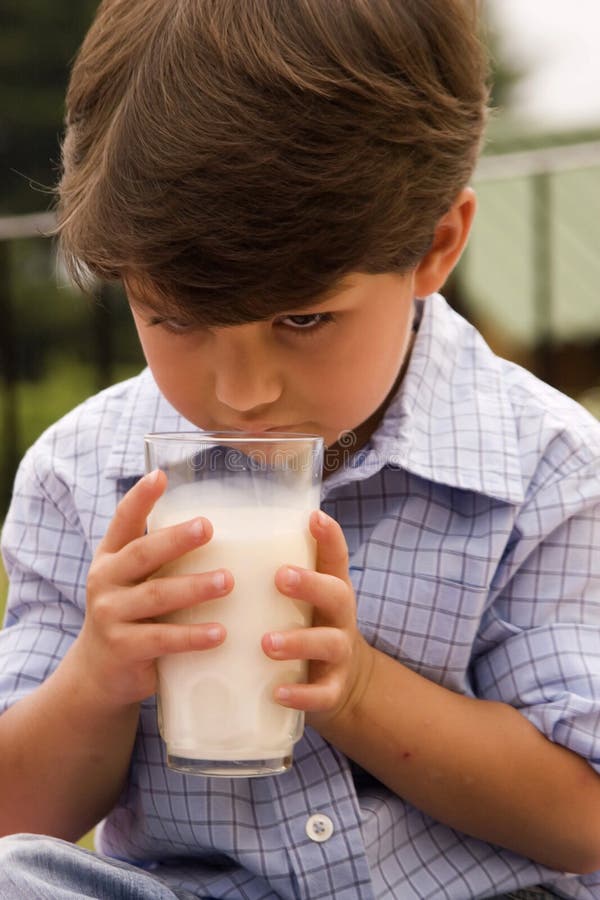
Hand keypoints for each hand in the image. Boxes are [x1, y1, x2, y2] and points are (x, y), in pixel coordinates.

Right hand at [76, 470, 231, 710]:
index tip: (160, 476)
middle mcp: (106, 581)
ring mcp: (111, 615)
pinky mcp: (124, 649)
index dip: (139, 497)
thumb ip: (163, 557)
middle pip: (142, 554)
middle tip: (208, 527)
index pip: (123, 521)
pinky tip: (220, 633)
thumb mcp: (135, 580)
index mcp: (112, 557)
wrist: (100, 674)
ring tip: (227, 581)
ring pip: (155, 596)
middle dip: (175, 539)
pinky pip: (162, 640)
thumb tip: (224, 525)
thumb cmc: (133, 615)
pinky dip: (192, 636)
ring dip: (194, 587)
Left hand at [261, 510, 373, 732]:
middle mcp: (339, 617)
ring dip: (299, 641)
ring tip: (267, 643)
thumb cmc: (303, 627)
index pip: (335, 556)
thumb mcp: (297, 598)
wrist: (338, 683)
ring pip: (328, 643)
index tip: (312, 517)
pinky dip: (301, 694)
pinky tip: (277, 692)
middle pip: (336, 594)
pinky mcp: (332, 690)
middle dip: (310, 585)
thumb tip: (213, 537)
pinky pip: (321, 693)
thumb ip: (269, 573)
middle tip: (280, 577)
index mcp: (329, 588)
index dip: (329, 536)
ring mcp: (339, 654)